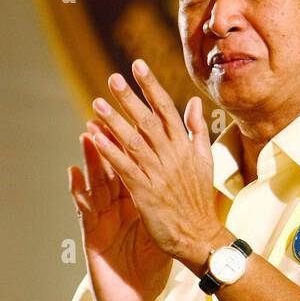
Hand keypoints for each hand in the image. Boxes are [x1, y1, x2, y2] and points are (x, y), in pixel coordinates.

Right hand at [68, 130, 171, 300]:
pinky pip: (84, 209)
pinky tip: (72, 173)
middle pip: (113, 166)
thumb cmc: (148, 265)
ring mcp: (103, 218)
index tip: (139, 113)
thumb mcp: (164, 229)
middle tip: (107, 110)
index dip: (137, 141)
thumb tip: (187, 174)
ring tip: (87, 132)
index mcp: (137, 200)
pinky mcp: (91, 234)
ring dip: (91, 157)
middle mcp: (117, 204)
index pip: (136, 165)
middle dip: (110, 139)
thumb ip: (172, 199)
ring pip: (96, 182)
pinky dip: (78, 190)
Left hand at [89, 59, 228, 273]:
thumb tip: (195, 101)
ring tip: (96, 104)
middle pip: (147, 120)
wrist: (200, 235)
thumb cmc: (200, 198)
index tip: (137, 65)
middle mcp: (171, 155)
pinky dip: (109, 151)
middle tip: (112, 78)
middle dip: (129, 98)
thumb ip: (197, 128)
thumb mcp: (205, 159)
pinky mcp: (144, 192)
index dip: (151, 86)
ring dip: (114, 122)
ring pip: (133, 141)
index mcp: (184, 146)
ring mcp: (157, 173)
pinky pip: (123, 168)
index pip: (166, 108)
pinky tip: (95, 138)